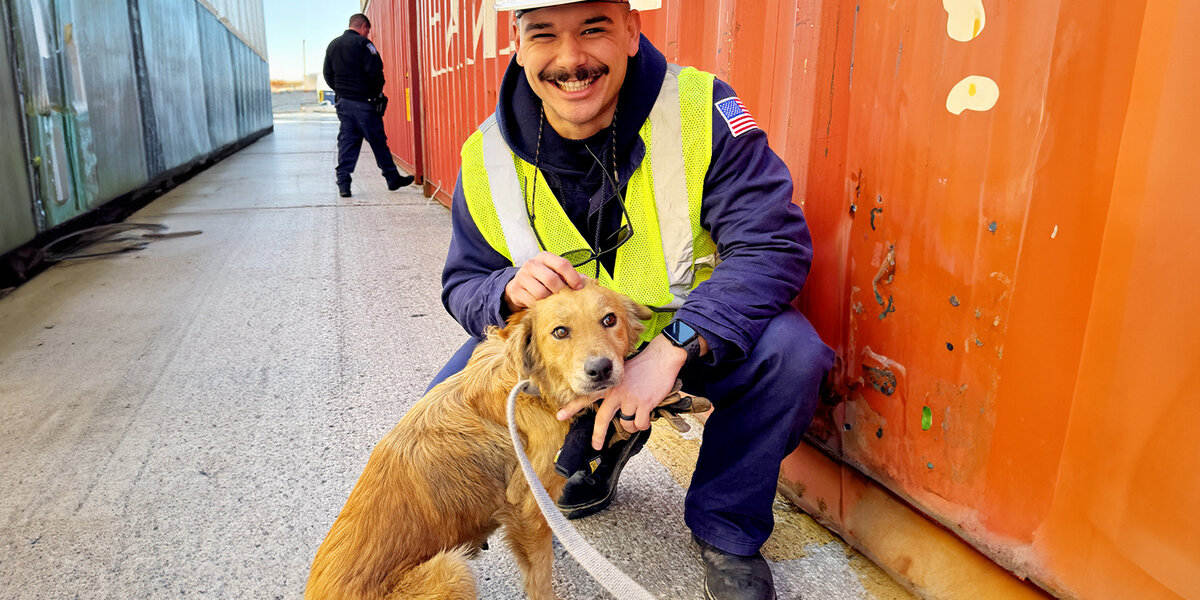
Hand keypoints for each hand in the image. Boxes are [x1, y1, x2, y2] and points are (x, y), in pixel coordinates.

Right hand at [504, 251, 583, 311]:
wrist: (517, 285)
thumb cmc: (540, 278)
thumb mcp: (553, 272)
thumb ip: (569, 275)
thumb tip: (588, 282)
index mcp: (545, 257)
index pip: (562, 264)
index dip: (573, 277)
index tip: (578, 287)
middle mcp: (532, 264)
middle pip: (552, 279)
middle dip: (560, 291)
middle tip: (564, 296)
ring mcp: (522, 277)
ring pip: (541, 293)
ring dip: (549, 300)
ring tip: (552, 300)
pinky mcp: (516, 290)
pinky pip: (532, 302)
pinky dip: (539, 306)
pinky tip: (541, 304)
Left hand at [557, 335, 687, 449]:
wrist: (661, 357)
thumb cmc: (643, 365)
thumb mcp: (622, 373)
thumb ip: (615, 387)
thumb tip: (615, 407)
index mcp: (609, 385)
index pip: (587, 397)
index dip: (572, 407)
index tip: (560, 416)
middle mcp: (616, 392)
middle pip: (602, 419)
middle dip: (598, 436)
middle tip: (596, 445)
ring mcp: (629, 398)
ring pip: (626, 424)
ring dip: (632, 425)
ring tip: (639, 414)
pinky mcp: (644, 403)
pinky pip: (640, 424)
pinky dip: (644, 424)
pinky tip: (647, 415)